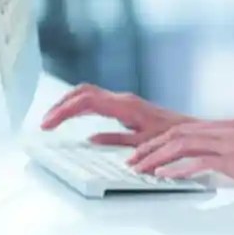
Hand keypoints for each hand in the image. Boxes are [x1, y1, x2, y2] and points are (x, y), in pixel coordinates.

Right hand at [40, 83, 192, 146]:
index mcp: (123, 105)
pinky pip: (95, 100)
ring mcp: (122, 100)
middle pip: (82, 92)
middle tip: (45, 122)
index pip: (86, 100)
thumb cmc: (170, 136)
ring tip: (53, 119)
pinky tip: (73, 117)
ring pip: (87, 94)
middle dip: (61, 105)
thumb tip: (91, 139)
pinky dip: (79, 106)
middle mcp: (121, 98)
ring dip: (68, 104)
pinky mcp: (123, 104)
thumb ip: (117, 140)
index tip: (49, 123)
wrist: (187, 129)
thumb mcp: (143, 142)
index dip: (64, 110)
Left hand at [126, 120, 233, 190]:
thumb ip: (221, 146)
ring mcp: (230, 143)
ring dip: (157, 157)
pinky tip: (165, 176)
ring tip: (142, 169)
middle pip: (177, 133)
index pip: (182, 128)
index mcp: (225, 125)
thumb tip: (199, 152)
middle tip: (133, 161)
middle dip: (151, 147)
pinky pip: (199, 162)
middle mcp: (225, 129)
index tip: (142, 151)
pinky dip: (178, 169)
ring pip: (182, 145)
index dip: (159, 140)